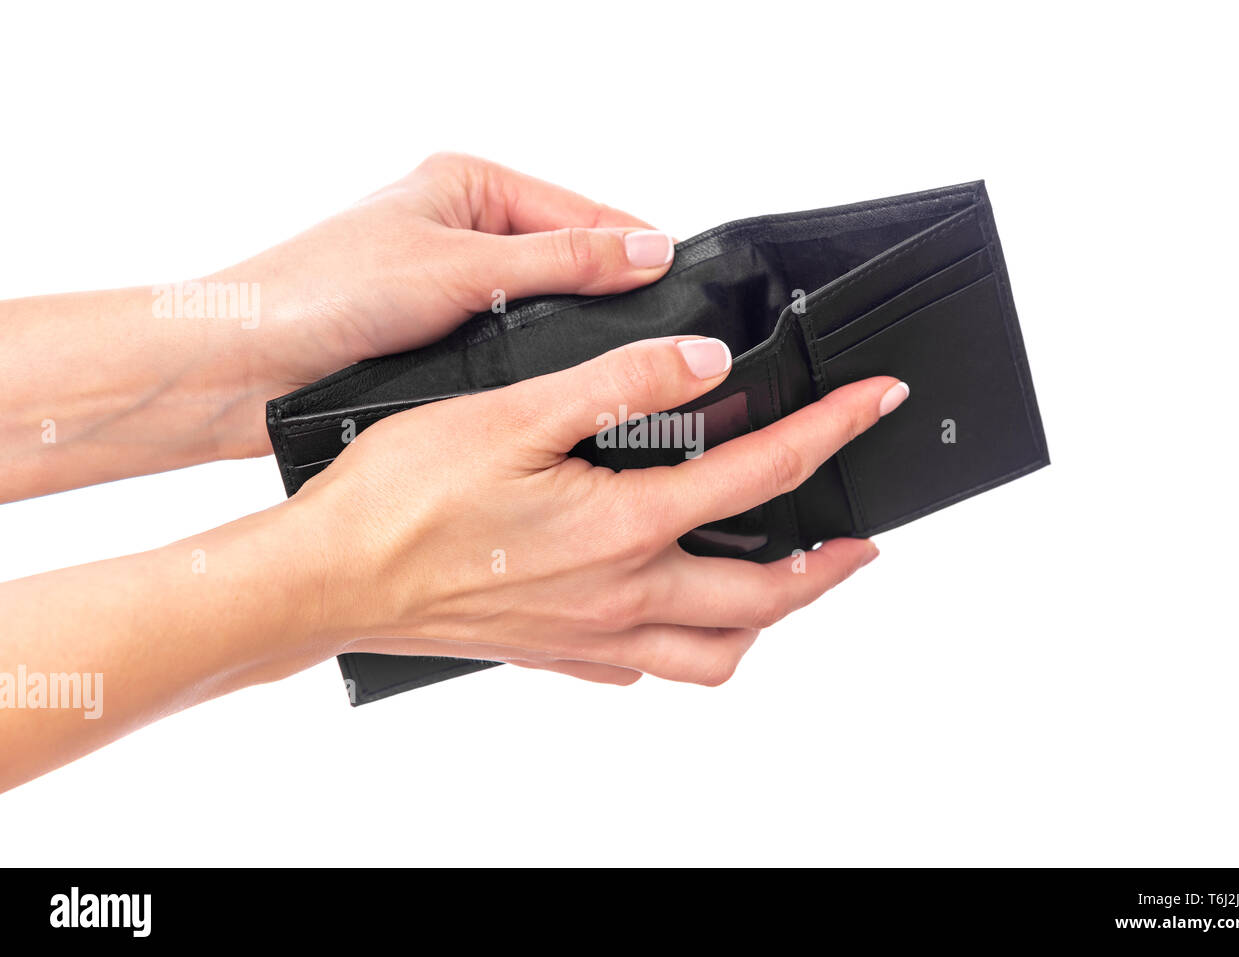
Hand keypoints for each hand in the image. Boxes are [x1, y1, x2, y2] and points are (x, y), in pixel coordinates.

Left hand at [219, 152, 676, 416]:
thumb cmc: (323, 293)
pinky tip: (562, 386)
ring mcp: (451, 283)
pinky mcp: (438, 334)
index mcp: (467, 184)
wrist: (241, 364)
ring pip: (542, 307)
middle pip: (568, 259)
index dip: (634, 249)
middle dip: (610, 295)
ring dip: (572, 335)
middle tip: (664, 337)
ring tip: (623, 367)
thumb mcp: (460, 269)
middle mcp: (461, 228)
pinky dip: (537, 361)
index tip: (684, 286)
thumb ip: (560, 263)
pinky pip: (510, 343)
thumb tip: (648, 253)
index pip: (580, 212)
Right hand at [292, 335, 908, 683]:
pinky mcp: (557, 655)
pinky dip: (692, 647)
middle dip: (830, 564)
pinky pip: (651, 670)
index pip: (764, 478)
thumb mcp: (513, 412)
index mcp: (624, 529)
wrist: (328, 580)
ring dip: (768, 619)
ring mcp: (592, 637)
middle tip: (860, 538)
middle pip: (767, 595)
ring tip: (786, 584)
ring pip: (718, 653)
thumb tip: (702, 365)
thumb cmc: (402, 500)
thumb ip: (619, 386)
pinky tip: (677, 616)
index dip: (831, 432)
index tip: (875, 405)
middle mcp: (623, 597)